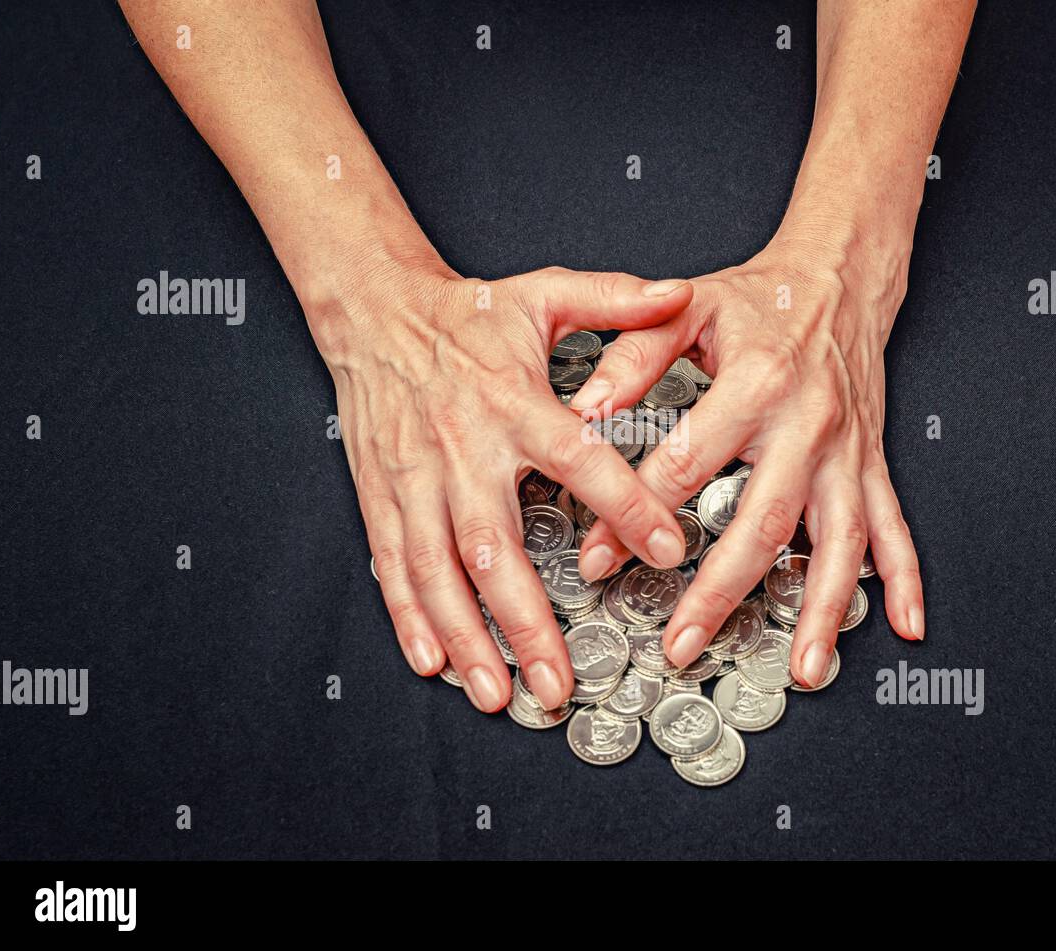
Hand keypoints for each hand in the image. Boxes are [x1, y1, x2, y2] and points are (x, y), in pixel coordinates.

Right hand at [311, 262, 693, 711]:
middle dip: (525, 621)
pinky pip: (393, 565)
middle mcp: (464, 449)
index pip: (578, 460)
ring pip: (437, 572)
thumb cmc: (467, 312)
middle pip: (494, 546)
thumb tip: (682, 292)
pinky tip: (431, 661)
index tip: (667, 550)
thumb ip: (616, 299)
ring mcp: (416, 480)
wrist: (374, 310)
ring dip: (466, 637)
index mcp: (514, 402)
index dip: (624, 505)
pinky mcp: (383, 497)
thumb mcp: (544, 293)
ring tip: (496, 693)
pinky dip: (408, 617)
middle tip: (558, 682)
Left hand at [571, 241, 924, 687]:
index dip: (634, 515)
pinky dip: (903, 578)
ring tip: (802, 668)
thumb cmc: (758, 299)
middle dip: (719, 592)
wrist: (838, 278)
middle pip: (762, 523)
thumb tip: (584, 409)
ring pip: (836, 542)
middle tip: (680, 642)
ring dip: (820, 610)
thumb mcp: (686, 310)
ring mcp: (845, 452)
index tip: (598, 558)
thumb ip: (632, 356)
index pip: (683, 465)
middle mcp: (807, 426)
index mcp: (755, 385)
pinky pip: (893, 527)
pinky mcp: (870, 464)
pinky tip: (905, 623)